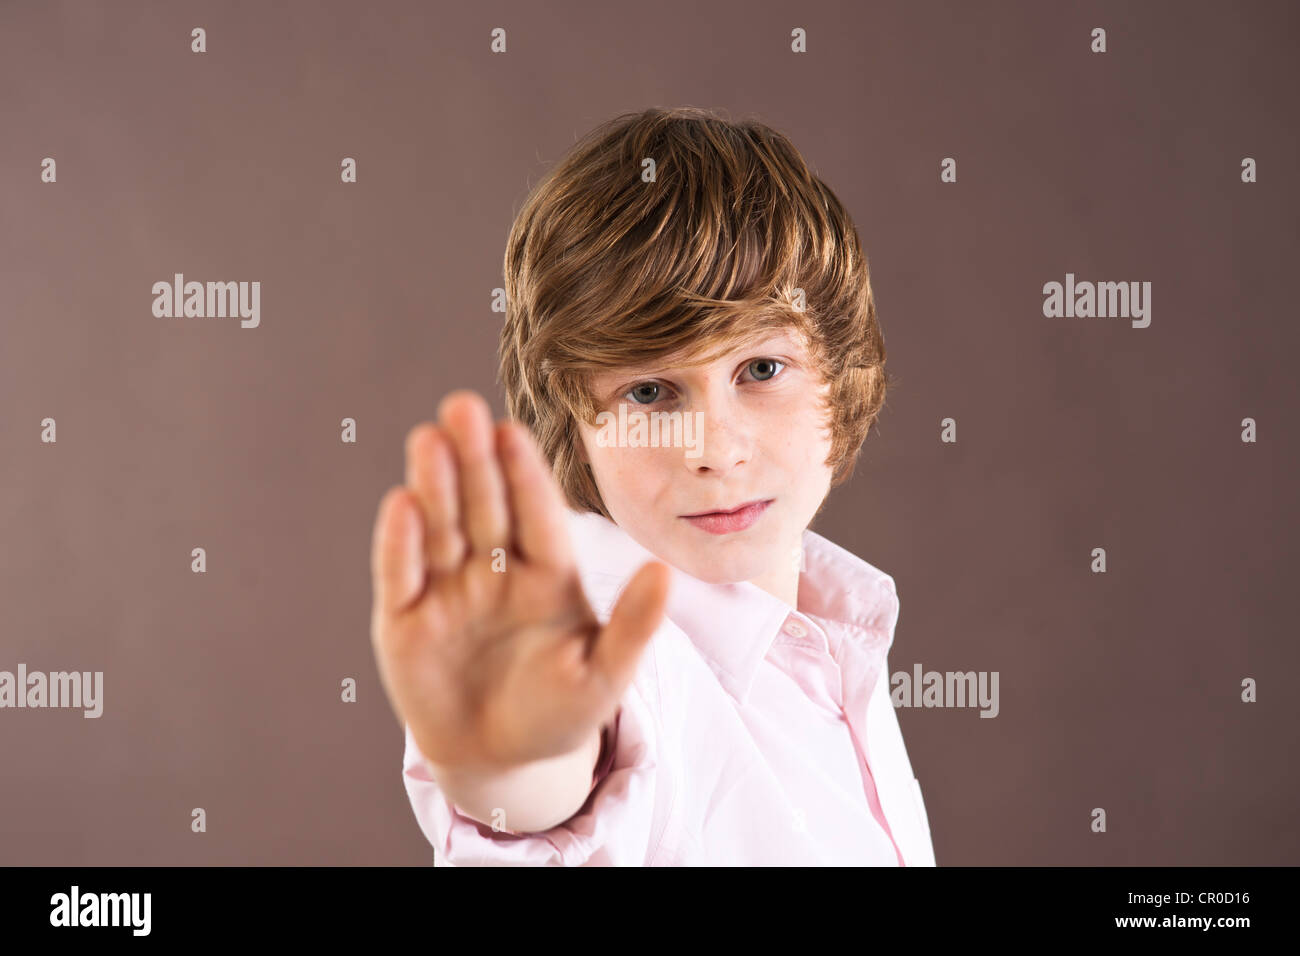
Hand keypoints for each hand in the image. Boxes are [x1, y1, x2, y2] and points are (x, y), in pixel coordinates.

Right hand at [370, 390, 670, 774]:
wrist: (501, 762)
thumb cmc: (559, 714)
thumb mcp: (605, 675)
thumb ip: (634, 625)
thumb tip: (665, 572)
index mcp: (547, 572)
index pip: (536, 513)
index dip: (523, 473)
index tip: (513, 430)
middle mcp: (494, 569)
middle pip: (484, 506)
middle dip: (474, 459)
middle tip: (463, 407)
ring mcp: (448, 591)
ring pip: (441, 528)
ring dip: (435, 485)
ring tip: (429, 439)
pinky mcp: (405, 620)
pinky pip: (402, 575)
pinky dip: (400, 543)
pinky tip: (402, 504)